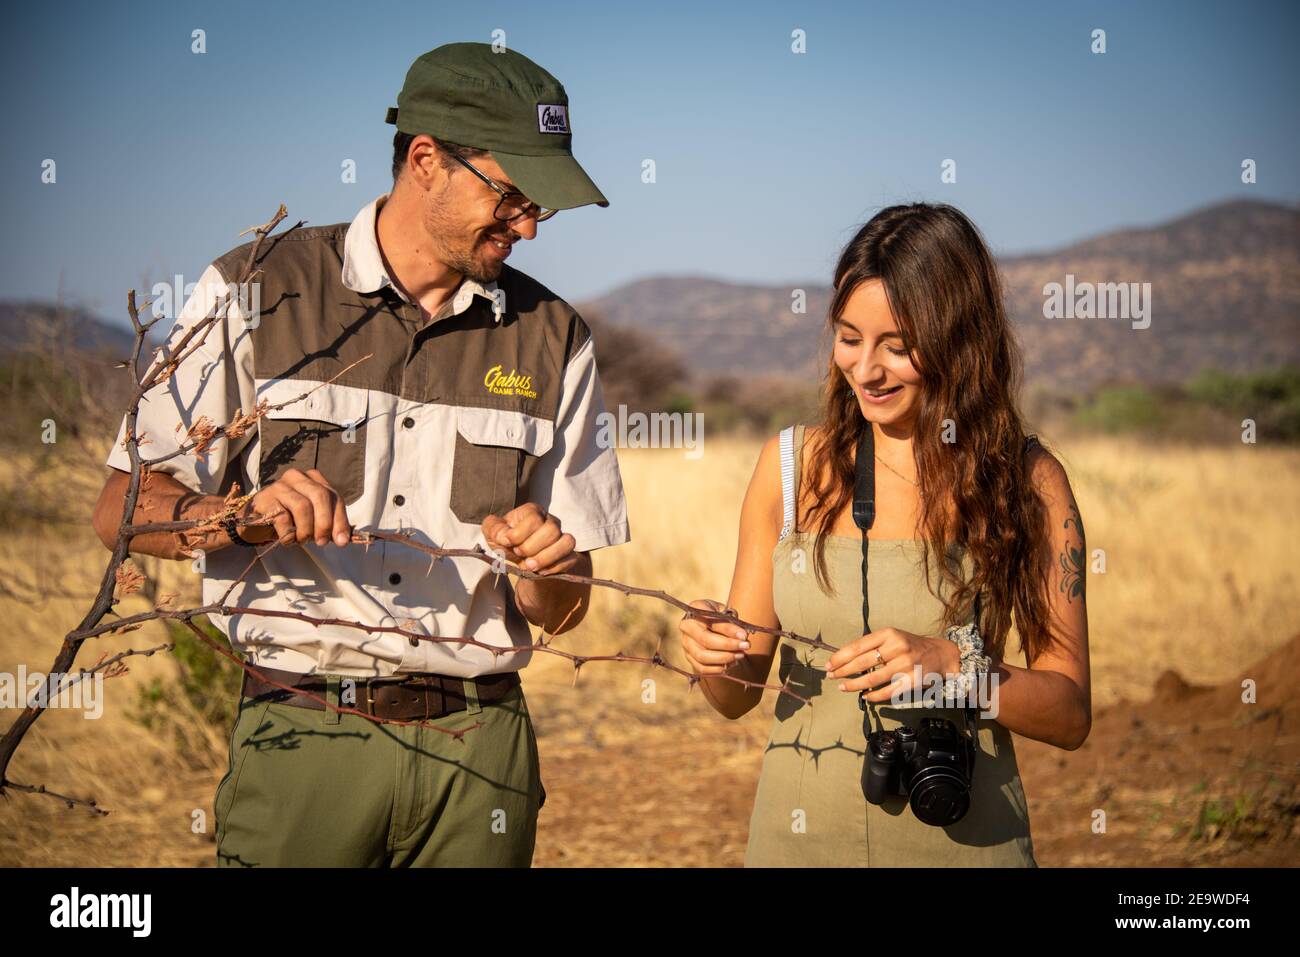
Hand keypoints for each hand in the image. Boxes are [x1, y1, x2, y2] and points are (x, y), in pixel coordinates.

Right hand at [244, 468, 351, 546]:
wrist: (253, 521)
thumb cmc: (288, 519)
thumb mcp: (312, 520)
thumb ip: (329, 525)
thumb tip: (344, 540)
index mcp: (313, 479)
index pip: (335, 497)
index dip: (340, 520)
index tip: (341, 541)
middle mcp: (297, 477)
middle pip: (320, 496)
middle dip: (325, 523)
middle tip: (321, 542)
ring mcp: (279, 486)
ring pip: (303, 506)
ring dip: (305, 530)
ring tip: (301, 540)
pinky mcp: (265, 499)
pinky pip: (283, 518)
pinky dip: (288, 535)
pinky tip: (287, 540)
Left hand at [481, 503, 578, 574]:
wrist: (519, 557)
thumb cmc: (507, 540)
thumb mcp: (494, 533)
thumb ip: (493, 529)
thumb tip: (504, 536)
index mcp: (532, 512)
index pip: (534, 518)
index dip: (518, 534)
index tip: (507, 542)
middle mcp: (550, 521)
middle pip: (552, 530)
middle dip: (531, 547)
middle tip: (519, 554)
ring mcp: (562, 537)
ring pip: (567, 542)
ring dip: (546, 557)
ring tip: (530, 565)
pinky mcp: (568, 553)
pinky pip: (571, 558)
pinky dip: (554, 567)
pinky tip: (540, 571)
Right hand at [678, 599, 750, 674]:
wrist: (705, 621)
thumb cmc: (718, 615)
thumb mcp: (725, 612)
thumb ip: (731, 622)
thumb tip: (742, 637)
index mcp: (696, 609)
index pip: (712, 621)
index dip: (729, 630)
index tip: (744, 636)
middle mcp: (687, 627)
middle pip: (706, 640)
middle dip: (728, 645)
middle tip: (745, 646)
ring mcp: (686, 643)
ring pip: (702, 656)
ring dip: (724, 658)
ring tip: (739, 655)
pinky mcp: (688, 657)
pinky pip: (701, 668)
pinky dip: (716, 669)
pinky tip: (730, 665)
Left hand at [825, 626, 960, 703]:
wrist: (941, 654)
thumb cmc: (910, 645)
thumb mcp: (893, 637)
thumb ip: (872, 645)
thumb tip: (844, 657)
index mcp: (889, 634)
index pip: (858, 646)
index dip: (840, 657)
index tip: (829, 664)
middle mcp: (897, 648)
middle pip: (862, 663)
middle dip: (842, 671)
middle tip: (832, 677)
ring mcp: (905, 665)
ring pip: (872, 679)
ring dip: (854, 685)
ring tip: (843, 687)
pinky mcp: (912, 681)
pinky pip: (888, 692)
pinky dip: (873, 696)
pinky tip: (865, 696)